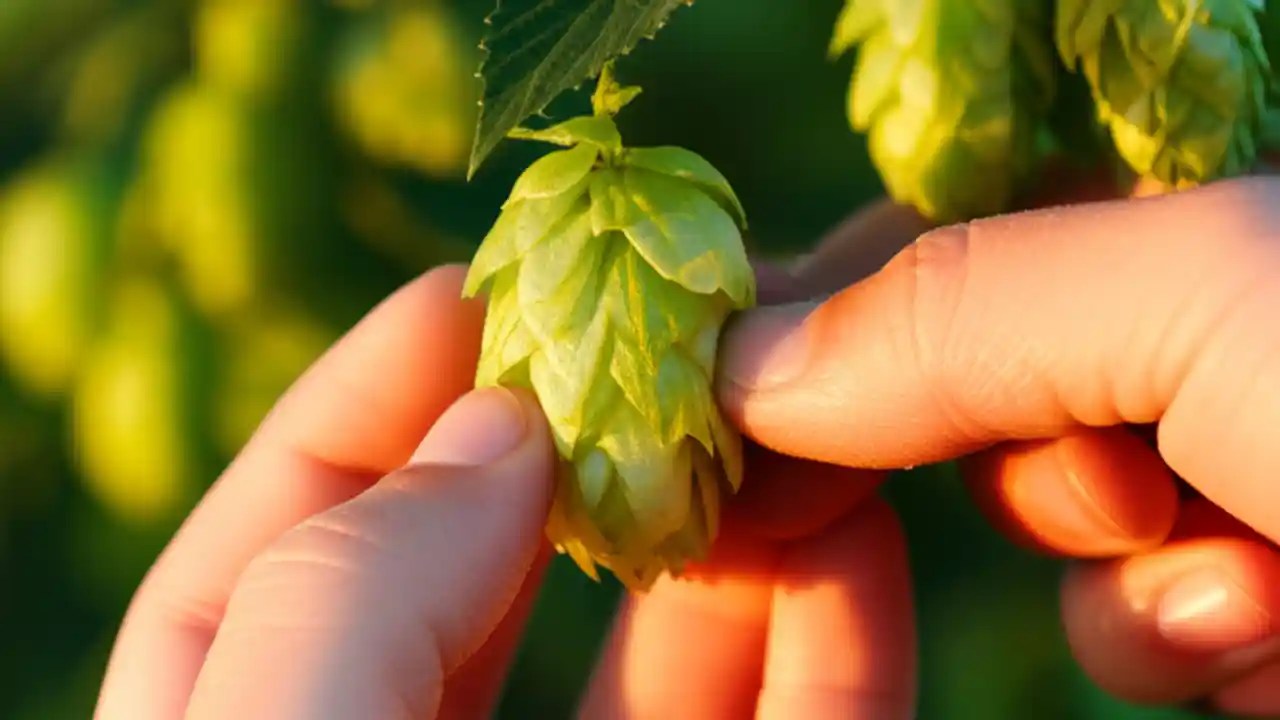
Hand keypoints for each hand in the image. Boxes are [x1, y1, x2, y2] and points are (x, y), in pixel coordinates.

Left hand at [95, 263, 917, 718]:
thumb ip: (355, 583)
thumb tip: (501, 430)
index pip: (291, 543)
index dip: (379, 400)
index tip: (483, 290)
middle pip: (496, 583)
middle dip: (588, 446)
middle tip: (678, 327)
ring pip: (664, 660)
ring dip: (738, 528)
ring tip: (798, 407)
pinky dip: (837, 638)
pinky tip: (862, 536)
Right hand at [718, 176, 1279, 715]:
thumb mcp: (1199, 299)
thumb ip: (957, 310)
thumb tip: (740, 364)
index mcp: (1178, 190)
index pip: (936, 227)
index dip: (818, 313)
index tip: (721, 395)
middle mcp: (1179, 317)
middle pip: (962, 382)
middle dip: (984, 453)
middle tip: (1010, 489)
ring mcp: (1211, 453)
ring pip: (1033, 515)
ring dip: (1107, 571)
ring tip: (1240, 571)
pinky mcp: (1236, 578)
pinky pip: (1115, 614)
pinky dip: (1162, 633)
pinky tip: (1265, 621)